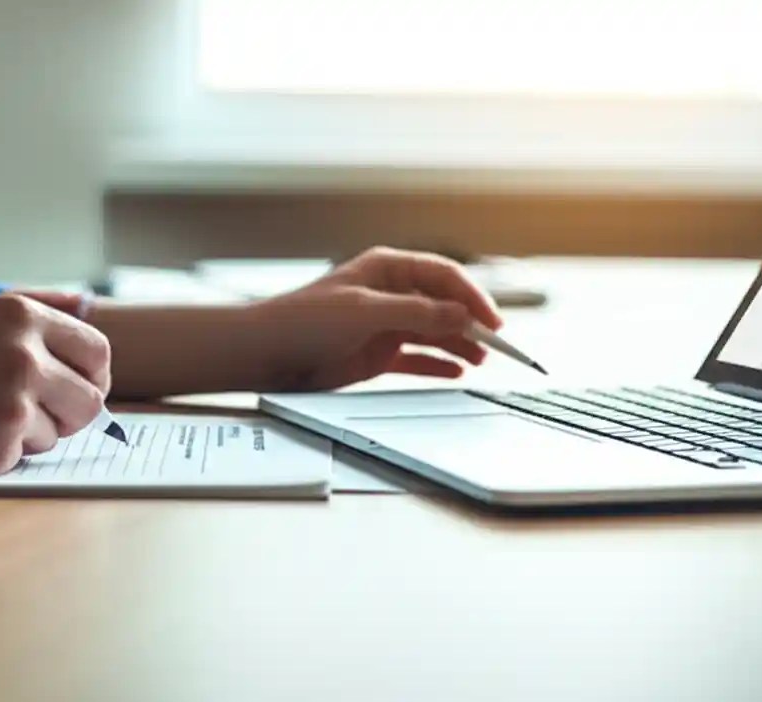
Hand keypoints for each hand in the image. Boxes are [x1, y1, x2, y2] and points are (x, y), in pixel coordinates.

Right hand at [0, 294, 111, 476]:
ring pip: (58, 432)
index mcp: (21, 316)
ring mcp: (15, 404)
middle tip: (39, 412)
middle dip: (72, 412)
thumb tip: (89, 303)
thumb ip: (35, 310)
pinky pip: (23, 456)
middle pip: (92, 399)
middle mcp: (26, 356)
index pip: (96, 351)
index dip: (91, 374)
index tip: (78, 385)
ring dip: (29, 432)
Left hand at [251, 247, 502, 390]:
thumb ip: (416, 312)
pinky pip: (416, 357)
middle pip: (443, 304)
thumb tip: (461, 314)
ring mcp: (384, 324)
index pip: (443, 276)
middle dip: (470, 322)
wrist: (266, 353)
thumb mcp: (365, 312)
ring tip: (480, 361)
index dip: (472, 296)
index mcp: (387, 269)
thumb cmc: (305, 320)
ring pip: (434, 331)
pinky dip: (436, 364)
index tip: (492, 321)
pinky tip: (456, 372)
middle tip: (495, 345)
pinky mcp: (376, 353)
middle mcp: (390, 293)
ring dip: (458, 344)